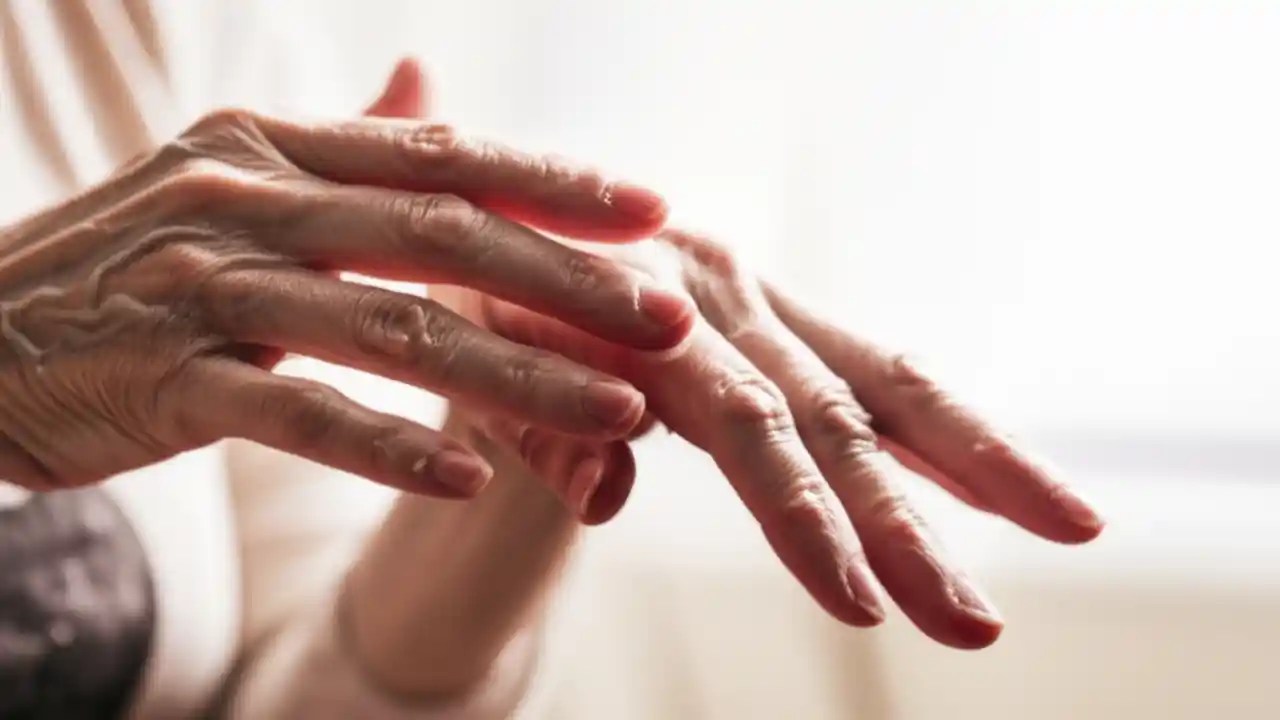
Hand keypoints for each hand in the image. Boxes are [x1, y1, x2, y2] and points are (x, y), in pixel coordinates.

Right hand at [0, 62, 696, 493]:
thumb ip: (342, 146)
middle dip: (566, 279)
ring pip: (390, 330)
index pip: (441, 156)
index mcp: (274, 143)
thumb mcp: (232, 180)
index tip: (653, 212)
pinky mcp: (167, 378)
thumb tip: (429, 88)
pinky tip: (469, 481)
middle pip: (439, 234)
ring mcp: (204, 285)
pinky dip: (387, 448)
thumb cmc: (132, 265)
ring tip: (617, 411)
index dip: (553, 182)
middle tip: (667, 317)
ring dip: (516, 375)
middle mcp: (246, 196)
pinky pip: (297, 414)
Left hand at [449, 230, 1104, 648]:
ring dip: (982, 460)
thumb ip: (539, 426)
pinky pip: (877, 368)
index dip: (803, 512)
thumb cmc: (473, 292)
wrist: (490, 214)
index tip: (858, 599)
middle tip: (976, 622)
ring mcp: (765, 302)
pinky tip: (1005, 480)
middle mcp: (729, 296)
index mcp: (654, 307)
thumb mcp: (475, 353)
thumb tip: (611, 494)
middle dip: (912, 524)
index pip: (748, 424)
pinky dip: (945, 427)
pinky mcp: (782, 313)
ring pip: (889, 381)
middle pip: (838, 417)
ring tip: (1075, 524)